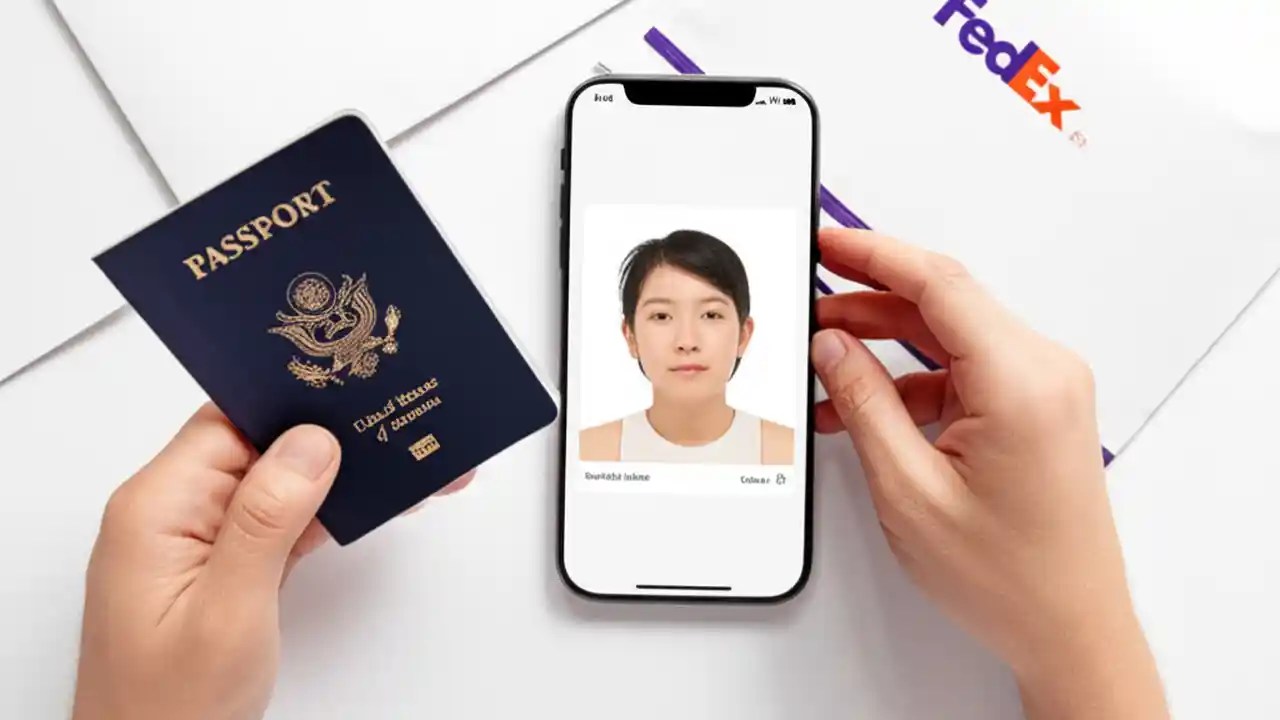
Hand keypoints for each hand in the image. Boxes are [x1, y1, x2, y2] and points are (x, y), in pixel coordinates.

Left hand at [71, 403, 474, 719]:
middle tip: (402, 432)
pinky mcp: (224, 565)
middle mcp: (173, 513)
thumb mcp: (227, 612)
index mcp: (156, 508)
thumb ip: (266, 521)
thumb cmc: (166, 709)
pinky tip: (371, 506)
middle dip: (331, 439)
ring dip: (337, 478)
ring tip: (406, 467)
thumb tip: (310, 443)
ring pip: (279, 480)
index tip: (357, 402)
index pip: (231, 422)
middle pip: (260, 444)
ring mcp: (198, 539)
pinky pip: (280, 518)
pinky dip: (326, 514)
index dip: (296, 409)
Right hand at [810, 227, 1167, 718]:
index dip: (874, 255)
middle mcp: (1045, 372)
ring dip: (888, 340)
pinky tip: (865, 402)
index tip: (830, 243)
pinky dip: (913, 377)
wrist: (1069, 628)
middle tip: (814, 297)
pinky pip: (966, 369)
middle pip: (945, 302)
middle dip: (871, 296)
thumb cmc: (1011, 578)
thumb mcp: (909, 490)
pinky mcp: (1037, 407)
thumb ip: (865, 404)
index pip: (940, 285)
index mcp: (1022, 383)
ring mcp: (1046, 388)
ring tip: (827, 358)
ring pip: (952, 334)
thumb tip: (834, 346)